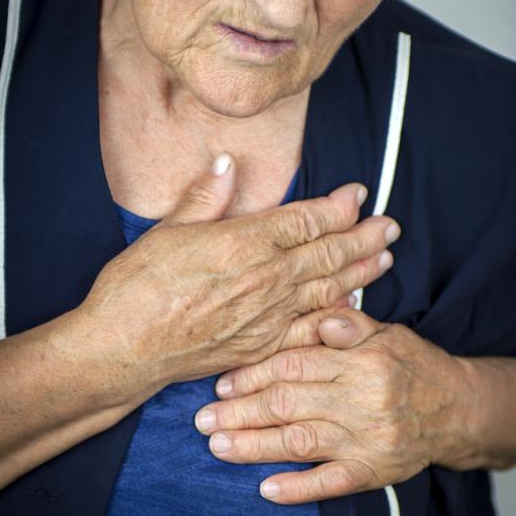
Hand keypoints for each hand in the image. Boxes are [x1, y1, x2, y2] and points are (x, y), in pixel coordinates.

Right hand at [75, 154, 399, 403]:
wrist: (124, 349)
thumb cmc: (137, 287)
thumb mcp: (166, 231)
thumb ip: (205, 199)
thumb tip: (227, 165)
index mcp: (245, 243)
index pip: (305, 220)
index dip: (337, 207)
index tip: (359, 195)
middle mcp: (266, 279)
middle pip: (327, 253)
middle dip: (362, 237)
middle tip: (390, 226)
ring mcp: (268, 316)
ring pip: (328, 289)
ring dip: (361, 272)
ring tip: (386, 258)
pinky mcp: (261, 345)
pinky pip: (310, 328)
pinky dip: (336, 316)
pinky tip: (354, 307)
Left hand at [194, 309, 475, 503]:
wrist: (457, 409)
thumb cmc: (411, 365)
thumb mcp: (387, 332)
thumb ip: (351, 324)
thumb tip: (324, 316)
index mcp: (362, 360)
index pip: (295, 365)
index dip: (254, 373)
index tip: (221, 381)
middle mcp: (363, 400)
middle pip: (289, 405)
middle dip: (240, 412)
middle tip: (203, 420)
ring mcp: (368, 439)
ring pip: (301, 443)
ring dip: (255, 447)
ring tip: (218, 447)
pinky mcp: (375, 471)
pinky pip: (331, 483)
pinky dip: (298, 488)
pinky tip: (266, 490)